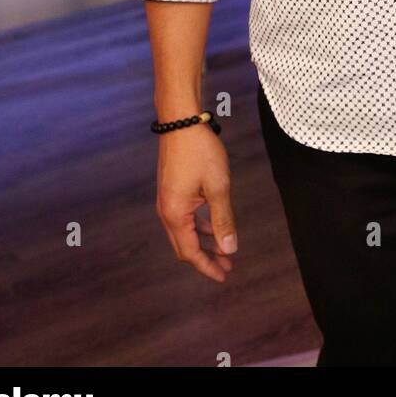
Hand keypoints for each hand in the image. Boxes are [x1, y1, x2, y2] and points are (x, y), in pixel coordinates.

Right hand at [155, 125, 237, 281]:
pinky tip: (213, 224)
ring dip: (204, 242)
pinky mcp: (171, 190)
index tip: (225, 276)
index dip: (207, 267)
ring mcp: (167, 200)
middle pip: (184, 246)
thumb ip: (223, 219)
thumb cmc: (200, 150)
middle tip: (227, 267)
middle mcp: (166, 211)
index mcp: (175, 214)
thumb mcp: (218, 186)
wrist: (180, 120)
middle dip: (206, 258)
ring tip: (224, 249)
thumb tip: (229, 248)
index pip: (190, 253)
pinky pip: (184, 217)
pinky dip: (199, 225)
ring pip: (184, 232)